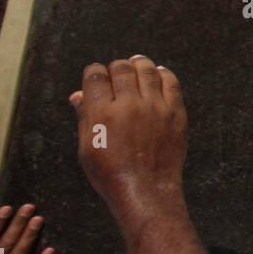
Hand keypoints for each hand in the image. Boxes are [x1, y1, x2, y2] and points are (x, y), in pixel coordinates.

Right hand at [71, 56, 186, 227]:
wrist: (145, 190)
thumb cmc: (111, 173)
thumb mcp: (87, 147)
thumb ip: (84, 117)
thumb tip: (78, 95)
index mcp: (101, 113)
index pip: (95, 76)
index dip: (94, 72)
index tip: (97, 74)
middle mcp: (128, 106)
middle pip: (121, 69)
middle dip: (116, 67)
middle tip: (117, 70)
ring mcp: (154, 108)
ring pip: (146, 71)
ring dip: (139, 64)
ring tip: (136, 63)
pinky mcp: (175, 113)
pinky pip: (171, 83)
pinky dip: (163, 74)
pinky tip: (158, 73)